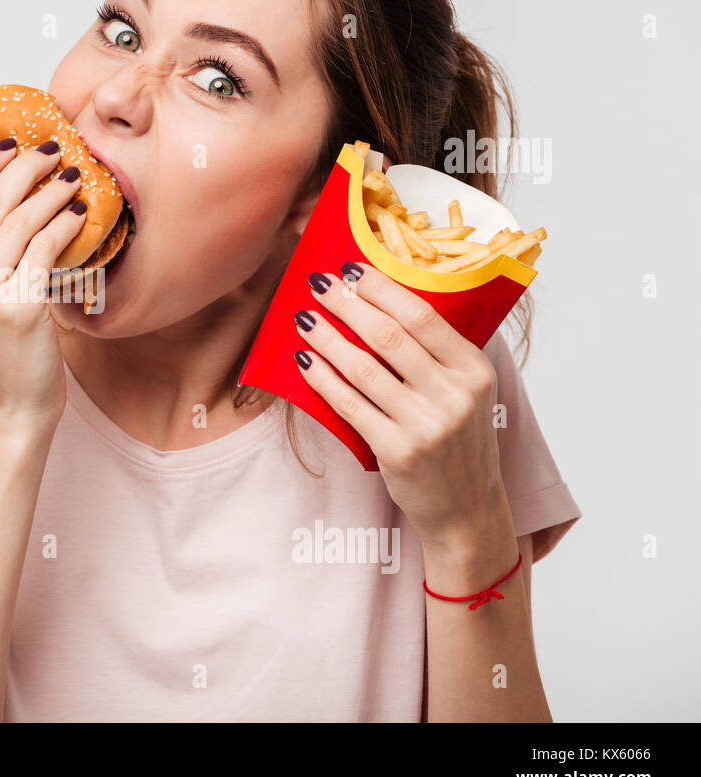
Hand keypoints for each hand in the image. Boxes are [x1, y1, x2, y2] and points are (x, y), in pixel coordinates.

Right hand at [0, 138, 85, 427]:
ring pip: (19, 220)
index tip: (5, 145)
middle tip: (49, 150)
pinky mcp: (17, 308)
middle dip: (22, 167)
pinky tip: (78, 213)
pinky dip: (64, 223)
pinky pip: (44, 247)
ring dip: (50, 190)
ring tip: (71, 176)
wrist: (5, 412)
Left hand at [292, 261, 511, 550]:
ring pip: (363, 368)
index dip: (382, 288)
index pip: (423, 316)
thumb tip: (384, 299)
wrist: (467, 508)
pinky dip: (323, 379)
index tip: (352, 268)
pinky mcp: (397, 451)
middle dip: (347, 303)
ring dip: (327, 337)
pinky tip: (304, 360)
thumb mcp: (468, 392)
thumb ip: (439, 353)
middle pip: (388, 336)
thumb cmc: (459, 441)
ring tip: (303, 318)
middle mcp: (454, 395)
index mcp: (474, 370)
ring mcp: (426, 425)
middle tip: (318, 282)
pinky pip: (350, 405)